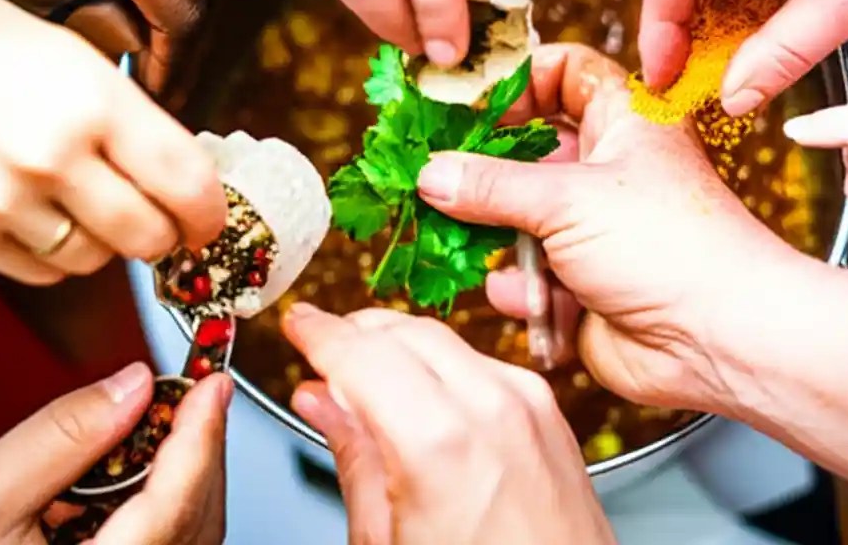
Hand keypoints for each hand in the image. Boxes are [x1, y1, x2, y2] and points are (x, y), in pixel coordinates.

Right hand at [0, 0, 225, 284]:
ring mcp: (6, 202)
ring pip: (99, 261)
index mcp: (94, 100)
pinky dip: (58, 254)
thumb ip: (130, 118)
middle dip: (165, 232)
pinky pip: (45, 272)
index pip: (189, 184)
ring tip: (86, 201)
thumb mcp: (68, 53)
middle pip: (150, 237)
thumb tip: (185, 174)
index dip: (211, 213)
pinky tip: (44, 214)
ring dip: (108, 242)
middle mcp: (54, 157)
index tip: (211, 218)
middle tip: (159, 216)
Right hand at [0, 364, 229, 544]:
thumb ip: (58, 440)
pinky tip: (147, 468)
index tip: (211, 384)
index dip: (201, 437)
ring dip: (187, 472)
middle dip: (198, 448)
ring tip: (172, 420)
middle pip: (195, 515)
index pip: (176, 504)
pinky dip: (168, 499)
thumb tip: (131, 385)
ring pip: (190, 528)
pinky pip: (168, 540)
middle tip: (197, 390)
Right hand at [283, 304, 613, 544]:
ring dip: (399, 344)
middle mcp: (491, 406)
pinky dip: (443, 365)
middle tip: (322, 350)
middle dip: (357, 332)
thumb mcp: (386, 540)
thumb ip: (352, 457)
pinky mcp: (549, 413)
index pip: (359, 352)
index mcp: (438, 439)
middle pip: (404, 332)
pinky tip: (420, 394)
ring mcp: (528, 404)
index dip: (318, 332)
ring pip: (446, 340)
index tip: (298, 324)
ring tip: (364, 376)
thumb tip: (320, 402)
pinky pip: (484, 363)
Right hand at [415, 43, 793, 411]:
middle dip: (484, 171)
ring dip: (496, 237)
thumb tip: (431, 173)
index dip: (519, 82)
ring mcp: (595, 232)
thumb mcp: (568, 198)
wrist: (719, 339)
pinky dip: (522, 290)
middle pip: (530, 152)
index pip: (565, 73)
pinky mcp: (584, 288)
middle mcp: (609, 172)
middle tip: (436, 176)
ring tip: (465, 240)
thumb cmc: (668, 246)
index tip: (467, 103)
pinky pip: (530, 280)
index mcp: (624, 123)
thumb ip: (491, 184)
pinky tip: (528, 299)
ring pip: (521, 220)